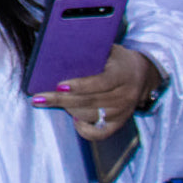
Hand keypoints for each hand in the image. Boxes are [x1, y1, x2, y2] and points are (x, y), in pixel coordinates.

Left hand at [34, 45, 156, 140]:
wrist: (143, 74)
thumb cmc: (117, 58)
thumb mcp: (109, 49)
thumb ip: (90, 50)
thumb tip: (60, 49)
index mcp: (123, 74)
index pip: (101, 83)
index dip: (80, 85)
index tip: (59, 85)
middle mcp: (125, 95)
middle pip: (90, 101)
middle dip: (61, 100)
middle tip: (39, 98)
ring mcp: (123, 112)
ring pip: (91, 116)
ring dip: (68, 110)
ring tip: (47, 102)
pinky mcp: (120, 123)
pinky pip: (100, 133)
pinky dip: (84, 129)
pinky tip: (73, 119)